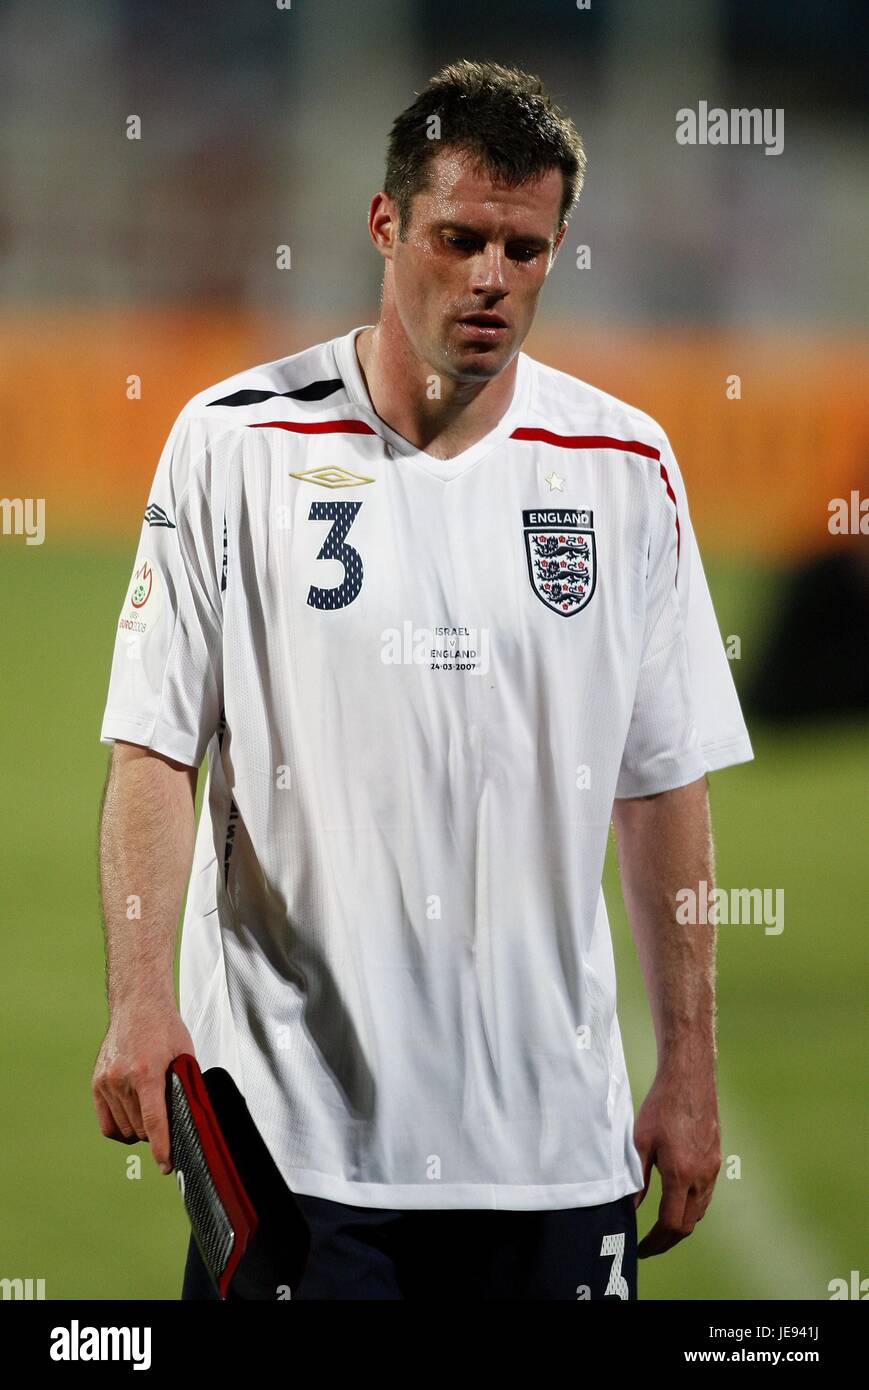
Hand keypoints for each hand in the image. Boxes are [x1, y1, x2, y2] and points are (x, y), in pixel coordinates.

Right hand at [92, 1001, 195, 1175]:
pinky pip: (108, 1123)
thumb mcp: (185, 1055)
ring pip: (125, 1129)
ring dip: (139, 1130)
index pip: (154, 1122)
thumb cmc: (164, 1027)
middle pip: (140, 1128)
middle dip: (156, 1133)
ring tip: (152, 1113)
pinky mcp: (97, 1083)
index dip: (162, 1148)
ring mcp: (107, 1082)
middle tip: (168, 1121)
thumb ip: (186, 1086)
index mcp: (147, 1072)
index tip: (167, 1164)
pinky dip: (122, 1128)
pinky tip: (134, 1120)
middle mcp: (123, 1079)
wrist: (138, 1005)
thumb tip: (192, 1118)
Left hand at [632, 1067, 721, 1256]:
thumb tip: (629, 1207)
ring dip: (681, 1224)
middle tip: (649, 1245)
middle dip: (668, 1240)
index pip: (671, 1223)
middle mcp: (701, 1176)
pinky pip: (705, 1194)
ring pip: (700, 1211)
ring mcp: (711, 1169)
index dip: (656, 1241)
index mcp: (681, 1174)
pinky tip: (677, 1202)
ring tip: (661, 1229)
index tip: (642, 1248)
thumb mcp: (640, 1142)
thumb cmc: (661, 1106)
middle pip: (688, 1224)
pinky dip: (691, 1207)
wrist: (689, 1080)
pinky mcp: (715, 1159)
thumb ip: (637, 1178)